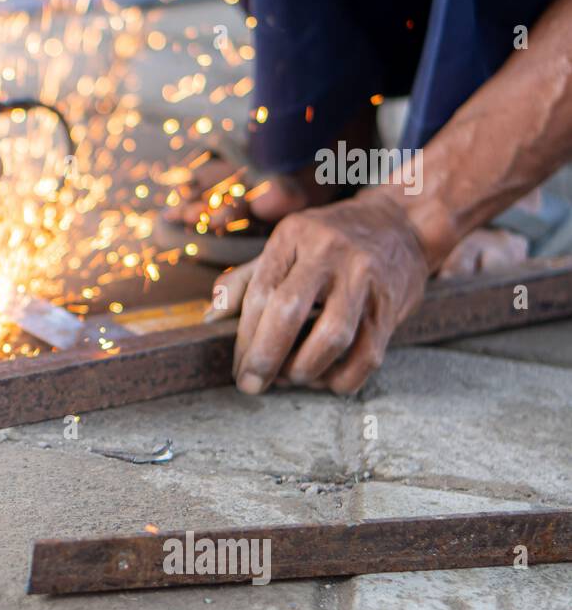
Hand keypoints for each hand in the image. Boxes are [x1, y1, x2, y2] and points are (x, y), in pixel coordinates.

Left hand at [208, 189, 429, 394]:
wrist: (399, 224)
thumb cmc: (328, 241)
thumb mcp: (284, 245)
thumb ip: (245, 280)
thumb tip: (211, 318)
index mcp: (294, 236)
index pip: (260, 294)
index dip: (243, 339)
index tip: (237, 367)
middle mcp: (330, 253)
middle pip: (290, 314)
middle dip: (265, 358)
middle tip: (252, 384)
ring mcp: (365, 279)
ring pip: (332, 339)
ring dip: (304, 371)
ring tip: (290, 378)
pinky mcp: (391, 305)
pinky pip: (367, 356)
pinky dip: (341, 379)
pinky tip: (324, 379)